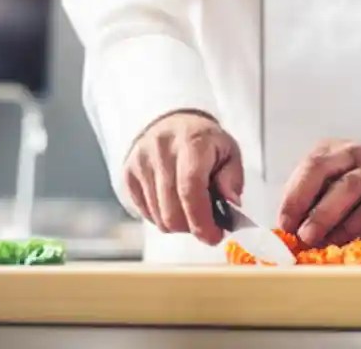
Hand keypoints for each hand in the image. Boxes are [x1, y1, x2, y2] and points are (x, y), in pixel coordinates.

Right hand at [123, 110, 242, 245]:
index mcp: (191, 142)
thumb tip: (231, 203)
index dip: (201, 220)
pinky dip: (161, 217)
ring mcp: (141, 162)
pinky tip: (172, 202)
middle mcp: (161, 150)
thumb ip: (232, 178)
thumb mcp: (229, 151)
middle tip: (205, 223)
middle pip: (171, 210)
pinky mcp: (128, 173)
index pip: (190, 189)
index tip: (213, 237)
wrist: (171, 122)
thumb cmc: (203, 142)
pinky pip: (145, 213)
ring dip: (177, 223)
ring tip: (189, 208)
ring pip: (158, 217)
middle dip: (191, 227)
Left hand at [278, 141, 360, 246]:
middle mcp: (352, 153)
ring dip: (325, 214)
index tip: (283, 222)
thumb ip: (315, 198)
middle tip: (293, 229)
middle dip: (302, 200)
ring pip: (347, 186)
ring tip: (310, 236)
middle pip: (321, 169)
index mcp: (332, 150)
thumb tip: (289, 227)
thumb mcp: (338, 179)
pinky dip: (352, 224)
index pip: (307, 167)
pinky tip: (338, 239)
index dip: (292, 195)